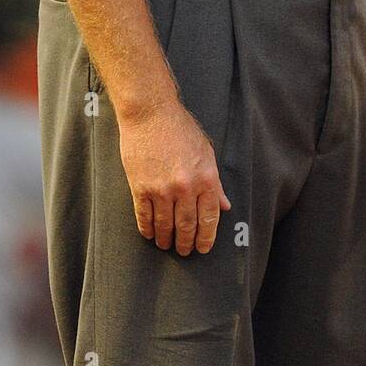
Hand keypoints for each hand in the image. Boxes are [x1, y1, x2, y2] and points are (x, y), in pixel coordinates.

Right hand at [118, 99, 229, 255]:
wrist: (150, 113)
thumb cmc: (181, 129)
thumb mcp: (206, 152)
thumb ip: (215, 183)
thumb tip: (225, 206)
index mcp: (206, 178)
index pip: (210, 218)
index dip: (207, 238)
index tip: (203, 249)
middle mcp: (186, 187)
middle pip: (187, 226)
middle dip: (187, 243)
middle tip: (185, 252)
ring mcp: (162, 189)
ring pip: (165, 225)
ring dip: (166, 239)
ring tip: (167, 245)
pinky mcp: (140, 188)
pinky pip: (145, 216)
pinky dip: (147, 229)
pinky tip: (149, 234)